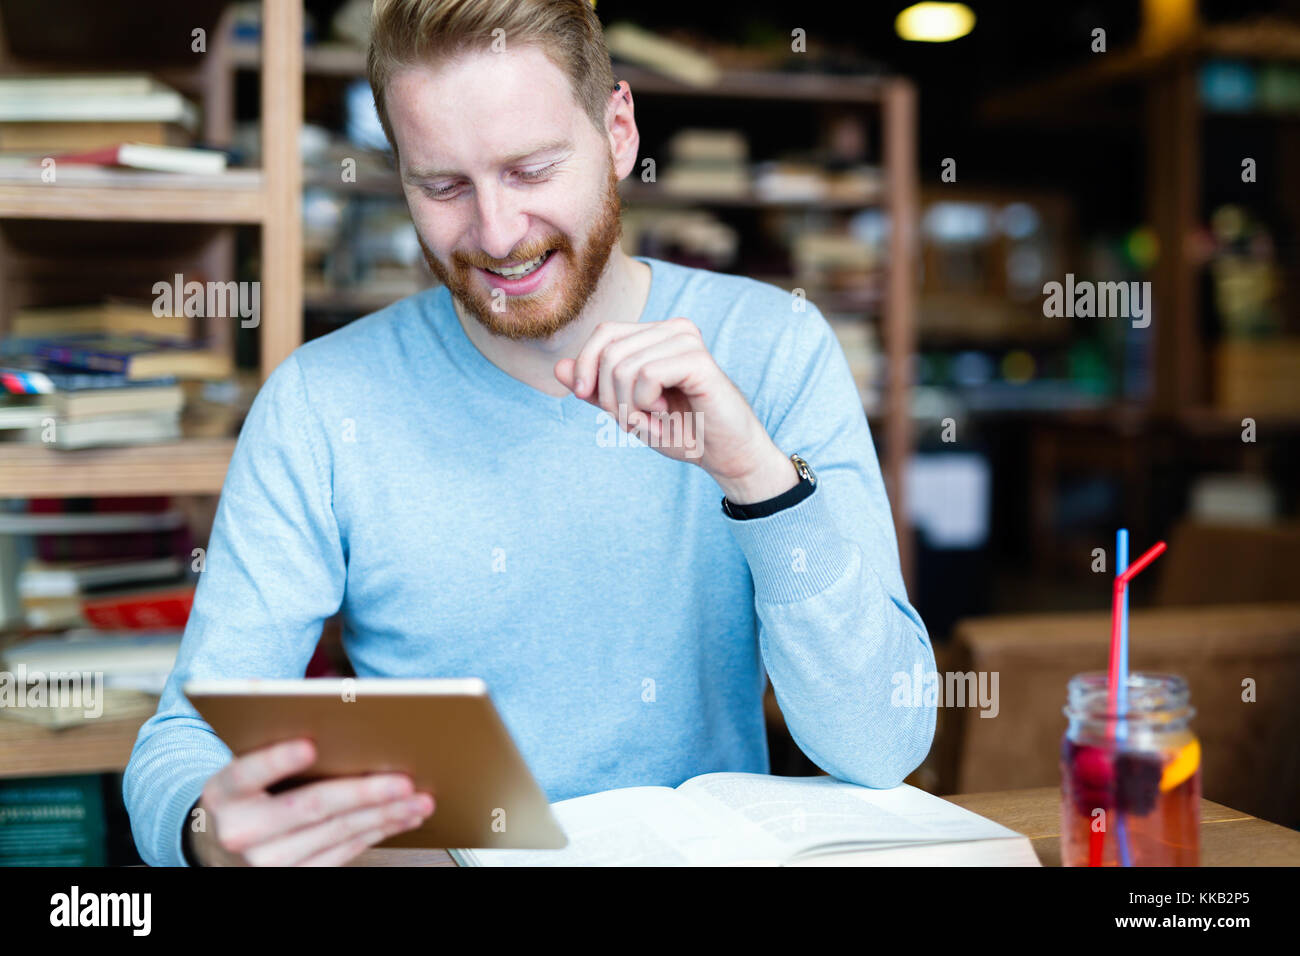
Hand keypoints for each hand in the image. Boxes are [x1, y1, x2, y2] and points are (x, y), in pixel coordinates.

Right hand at [187, 738, 433, 865]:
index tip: (309, 744)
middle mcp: (239, 832)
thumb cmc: (244, 793)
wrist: (217, 844)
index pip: (246, 773)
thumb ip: (272, 742)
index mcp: (223, 794)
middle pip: (309, 807)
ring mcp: (266, 863)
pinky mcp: (293, 878)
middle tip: (404, 781)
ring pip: (336, 834)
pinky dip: (377, 832)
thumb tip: (326, 715)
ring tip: (419, 799)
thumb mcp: (242, 767)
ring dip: (384, 816)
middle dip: (363, 793)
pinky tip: (402, 817)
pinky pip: (343, 854)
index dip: (277, 760)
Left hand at [554, 317, 797, 503]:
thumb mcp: (628, 412)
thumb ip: (595, 390)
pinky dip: (644, 404)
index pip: (604, 333)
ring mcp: (688, 341)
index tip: (584, 396)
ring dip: (627, 406)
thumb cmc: (682, 431)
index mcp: (657, 335)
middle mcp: (674, 329)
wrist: (726, 456)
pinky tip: (664, 415)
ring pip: (623, 366)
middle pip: (609, 350)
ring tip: (651, 421)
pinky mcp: (698, 360)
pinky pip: (646, 376)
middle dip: (608, 395)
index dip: (585, 365)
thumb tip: (558, 367)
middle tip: (632, 421)